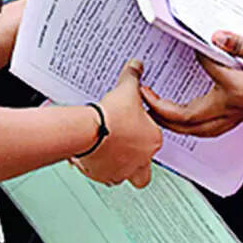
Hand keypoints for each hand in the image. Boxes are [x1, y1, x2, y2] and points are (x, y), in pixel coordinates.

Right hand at [76, 60, 162, 188]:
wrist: (89, 130)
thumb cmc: (111, 116)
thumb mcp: (127, 90)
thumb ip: (133, 77)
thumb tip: (136, 66)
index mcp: (153, 141)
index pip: (154, 137)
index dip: (143, 129)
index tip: (133, 121)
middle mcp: (140, 160)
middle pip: (145, 169)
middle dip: (138, 161)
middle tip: (127, 148)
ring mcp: (122, 170)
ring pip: (125, 176)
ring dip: (119, 167)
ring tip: (108, 153)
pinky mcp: (103, 175)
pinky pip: (104, 176)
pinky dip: (99, 168)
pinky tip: (93, 156)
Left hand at [140, 32, 242, 136]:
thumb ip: (241, 44)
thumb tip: (215, 37)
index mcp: (237, 91)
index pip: (207, 69)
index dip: (198, 53)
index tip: (194, 39)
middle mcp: (232, 108)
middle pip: (187, 119)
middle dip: (160, 110)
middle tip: (142, 96)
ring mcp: (237, 116)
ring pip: (196, 129)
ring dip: (172, 123)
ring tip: (155, 112)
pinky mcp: (242, 116)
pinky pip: (208, 128)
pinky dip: (190, 126)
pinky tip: (186, 118)